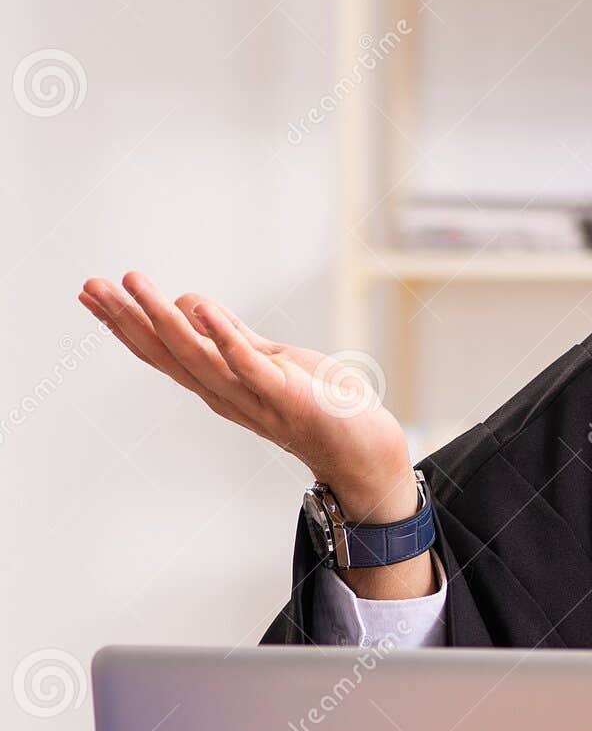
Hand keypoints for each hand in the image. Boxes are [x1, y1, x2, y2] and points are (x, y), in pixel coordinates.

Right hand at [79, 271, 415, 520]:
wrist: (363, 446)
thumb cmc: (318, 402)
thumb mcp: (267, 361)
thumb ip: (231, 336)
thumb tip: (189, 304)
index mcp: (219, 384)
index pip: (162, 352)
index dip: (125, 324)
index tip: (90, 293)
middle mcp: (227, 394)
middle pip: (167, 355)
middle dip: (128, 319)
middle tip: (91, 286)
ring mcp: (254, 397)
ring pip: (198, 357)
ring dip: (164, 319)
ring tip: (137, 284)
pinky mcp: (286, 395)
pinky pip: (248, 364)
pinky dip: (224, 336)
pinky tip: (201, 307)